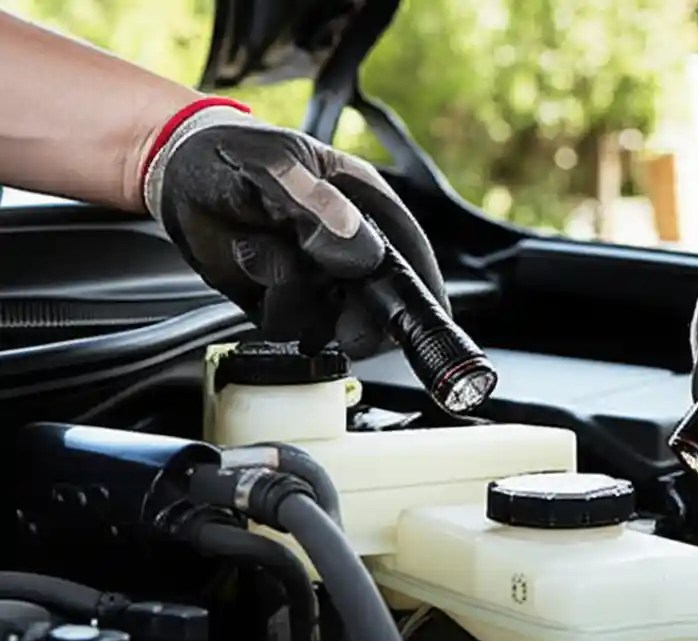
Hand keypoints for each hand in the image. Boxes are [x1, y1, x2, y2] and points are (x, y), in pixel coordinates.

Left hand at [141, 101, 448, 356]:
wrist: (174, 176)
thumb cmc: (228, 154)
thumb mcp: (273, 166)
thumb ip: (317, 206)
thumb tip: (360, 248)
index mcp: (363, 202)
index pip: (408, 249)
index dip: (421, 284)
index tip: (423, 315)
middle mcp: (348, 244)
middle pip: (381, 299)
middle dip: (359, 313)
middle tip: (341, 317)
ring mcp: (319, 275)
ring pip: (333, 319)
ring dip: (295, 299)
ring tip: (258, 251)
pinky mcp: (286, 300)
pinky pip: (292, 327)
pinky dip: (269, 307)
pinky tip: (250, 267)